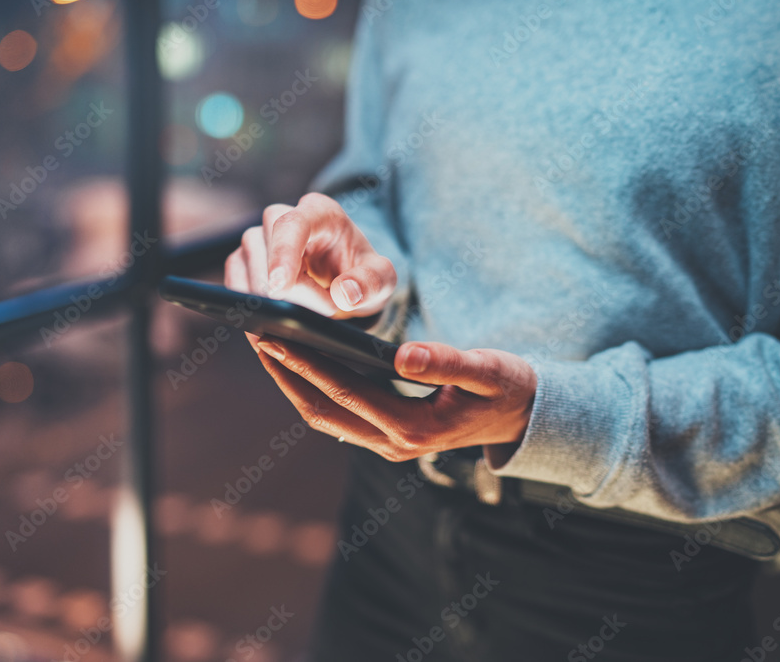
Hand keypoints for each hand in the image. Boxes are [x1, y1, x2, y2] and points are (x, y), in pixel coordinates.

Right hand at [224, 193, 396, 317]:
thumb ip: (371, 283)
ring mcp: (258, 238)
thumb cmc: (363, 277)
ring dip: (272, 301)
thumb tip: (344, 293)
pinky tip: (272, 324)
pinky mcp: (243, 261)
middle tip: (326, 311)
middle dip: (290, 292)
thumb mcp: (382, 280)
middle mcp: (282, 217)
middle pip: (265, 250)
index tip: (280, 287)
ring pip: (246, 268)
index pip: (291, 224)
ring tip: (307, 314)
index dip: (282, 254)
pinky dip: (249, 308)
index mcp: (319, 212)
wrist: (345, 285)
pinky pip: (234, 283)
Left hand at [250, 336, 537, 465]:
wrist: (524, 418)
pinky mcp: (387, 435)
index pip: (346, 393)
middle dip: (286, 375)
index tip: (275, 336)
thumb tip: (403, 355)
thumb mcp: (488, 370)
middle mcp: (394, 443)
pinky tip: (299, 363)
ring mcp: (388, 444)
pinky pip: (339, 415)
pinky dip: (314, 390)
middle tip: (255, 337)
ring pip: (326, 417)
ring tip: (268, 347)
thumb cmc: (508, 388)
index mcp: (414, 427)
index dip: (307, 365)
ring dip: (294, 384)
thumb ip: (448, 363)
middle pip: (323, 411)